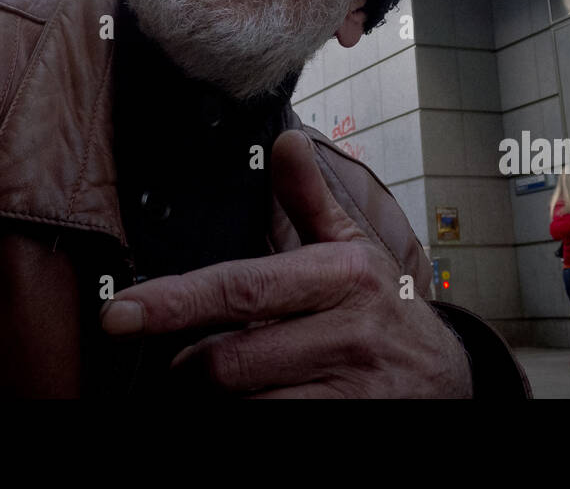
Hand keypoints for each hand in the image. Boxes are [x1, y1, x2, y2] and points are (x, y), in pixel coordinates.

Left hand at [99, 131, 471, 397]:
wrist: (450, 379)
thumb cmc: (384, 309)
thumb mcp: (355, 249)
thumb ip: (310, 200)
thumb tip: (284, 139)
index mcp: (342, 275)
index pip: (241, 289)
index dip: (174, 302)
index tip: (119, 315)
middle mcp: (348, 333)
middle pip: (229, 362)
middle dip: (187, 368)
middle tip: (178, 365)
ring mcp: (352, 391)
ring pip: (246, 407)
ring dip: (212, 403)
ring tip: (211, 389)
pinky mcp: (352, 428)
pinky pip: (275, 430)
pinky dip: (248, 420)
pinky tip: (250, 405)